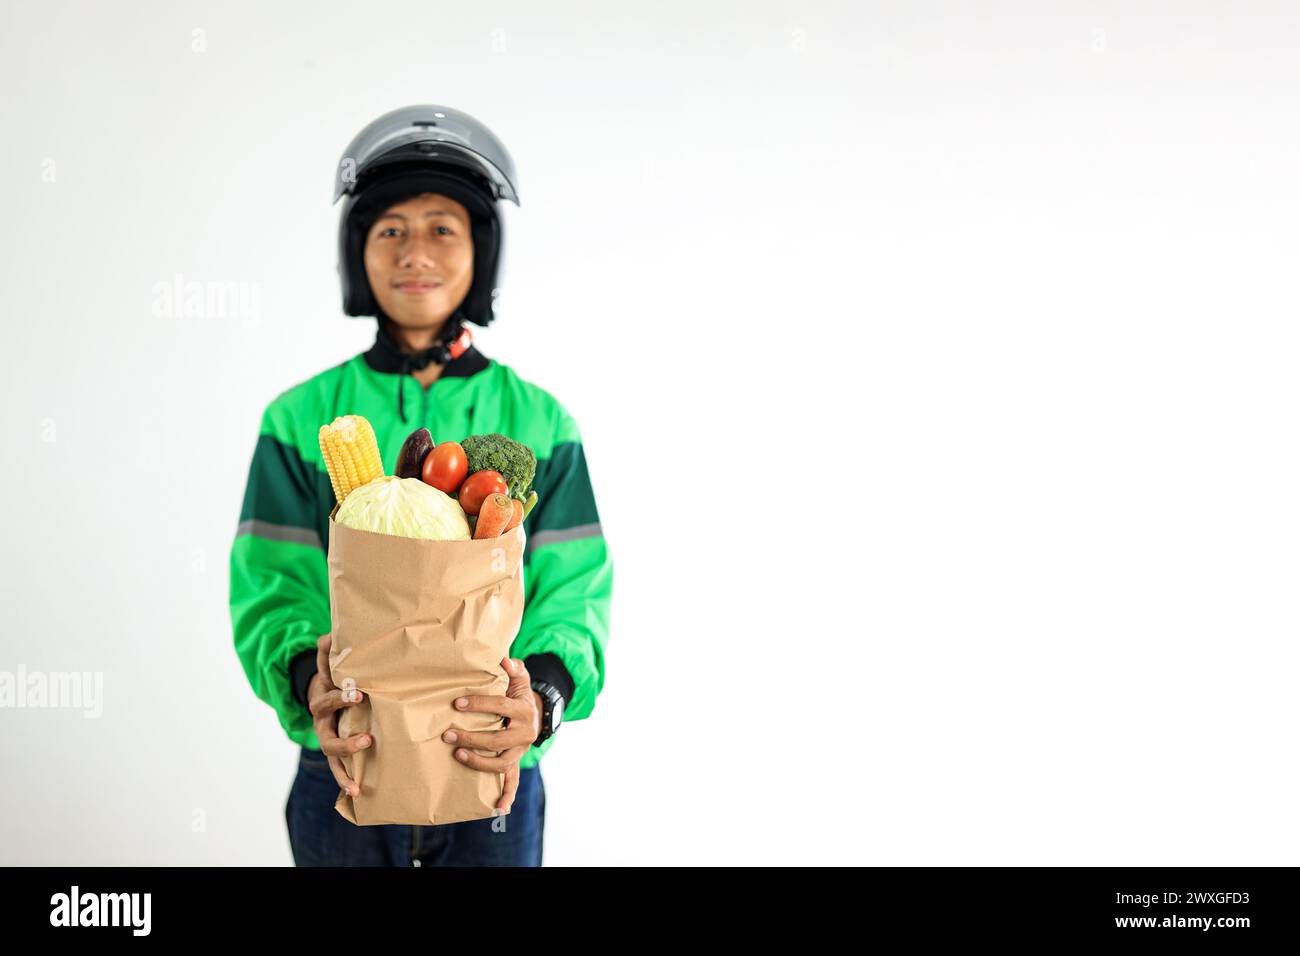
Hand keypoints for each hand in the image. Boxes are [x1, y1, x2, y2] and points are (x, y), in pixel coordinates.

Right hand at [307, 633, 371, 797]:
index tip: (359, 694)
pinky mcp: (334, 751)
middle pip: (328, 731)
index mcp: (322, 696)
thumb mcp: (330, 663)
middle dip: (346, 739)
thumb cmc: (334, 676)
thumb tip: (330, 633)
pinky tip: (355, 794)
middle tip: (367, 739)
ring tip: (356, 781)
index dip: (341, 696)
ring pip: (331, 754)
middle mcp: (321, 720)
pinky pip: (337, 768)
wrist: (320, 692)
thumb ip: (330, 652)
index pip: (329, 696)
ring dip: (344, 766)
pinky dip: (344, 780)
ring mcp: (326, 737)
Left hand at [442, 656, 539, 814]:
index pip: (500, 707)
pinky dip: (507, 796)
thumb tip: (504, 659)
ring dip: (479, 762)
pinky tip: (498, 809)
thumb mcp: (519, 679)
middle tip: (447, 735)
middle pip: (497, 739)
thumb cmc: (518, 694)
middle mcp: (524, 734)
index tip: (457, 703)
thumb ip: (514, 668)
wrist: (536, 714)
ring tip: (457, 756)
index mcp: (524, 711)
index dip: (479, 704)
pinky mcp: (515, 763)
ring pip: (500, 764)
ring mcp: (519, 752)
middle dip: (471, 738)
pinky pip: (512, 783)